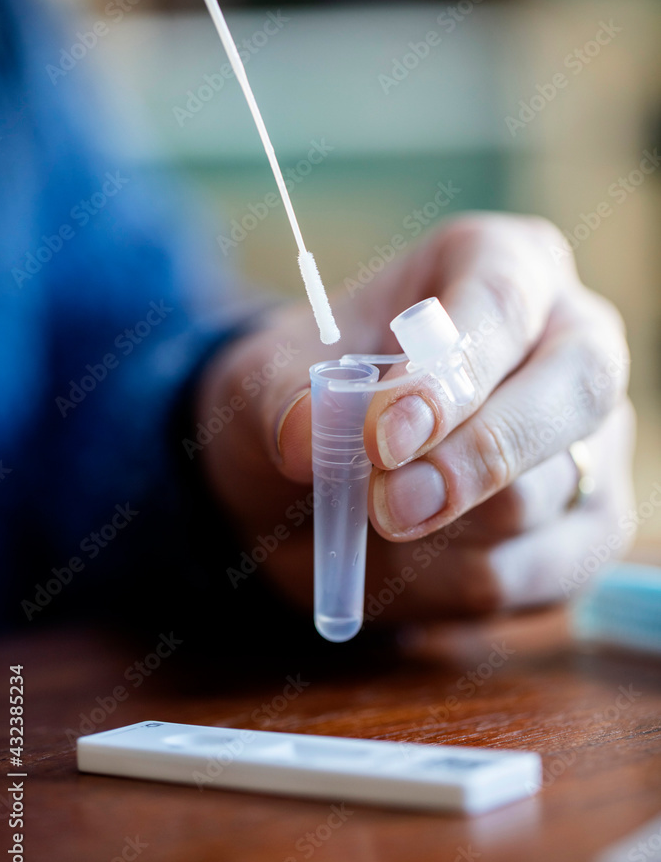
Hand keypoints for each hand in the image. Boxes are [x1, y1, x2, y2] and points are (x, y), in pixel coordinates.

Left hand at [196, 213, 634, 624]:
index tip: (381, 438)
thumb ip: (284, 401)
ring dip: (440, 536)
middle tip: (388, 506)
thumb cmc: (308, 397)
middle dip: (476, 457)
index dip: (449, 374)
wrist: (311, 472)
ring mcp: (593, 441)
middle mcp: (571, 342)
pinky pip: (539, 575)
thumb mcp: (269, 383)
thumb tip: (305, 438)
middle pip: (574, 390)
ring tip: (365, 532)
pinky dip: (454, 594)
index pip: (501, 303)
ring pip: (547, 497)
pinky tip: (396, 579)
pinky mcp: (589, 527)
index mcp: (503, 267)